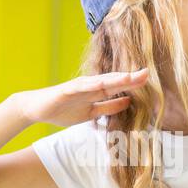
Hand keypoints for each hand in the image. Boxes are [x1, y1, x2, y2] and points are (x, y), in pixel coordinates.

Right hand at [10, 69, 150, 127]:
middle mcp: (90, 85)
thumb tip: (128, 102)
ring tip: (130, 77)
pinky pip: (81, 87)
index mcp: (97, 92)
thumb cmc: (63, 110)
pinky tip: (103, 83)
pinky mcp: (66, 90)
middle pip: (114, 81)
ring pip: (100, 81)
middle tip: (147, 73)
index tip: (150, 80)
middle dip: (130, 78)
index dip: (134, 84)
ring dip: (115, 78)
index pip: (119, 87)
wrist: (37, 109)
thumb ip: (108, 108)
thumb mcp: (91, 113)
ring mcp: (78, 86)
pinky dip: (92, 85)